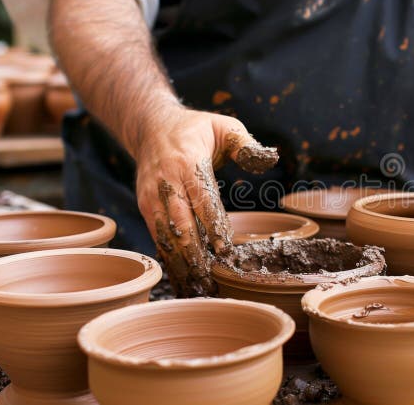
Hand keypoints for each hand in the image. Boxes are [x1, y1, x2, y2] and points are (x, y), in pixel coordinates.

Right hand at [134, 106, 277, 296]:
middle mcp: (166, 182)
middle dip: (194, 254)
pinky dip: (169, 257)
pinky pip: (157, 236)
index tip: (225, 250)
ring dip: (180, 262)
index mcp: (188, 163)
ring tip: (196, 287)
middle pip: (180, 224)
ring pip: (165, 235)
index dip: (213, 226)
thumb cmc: (195, 129)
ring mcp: (151, 196)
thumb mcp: (223, 126)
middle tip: (209, 281)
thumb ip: (245, 144)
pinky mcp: (145, 206)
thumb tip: (268, 159)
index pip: (202, 200)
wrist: (151, 126)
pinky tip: (182, 278)